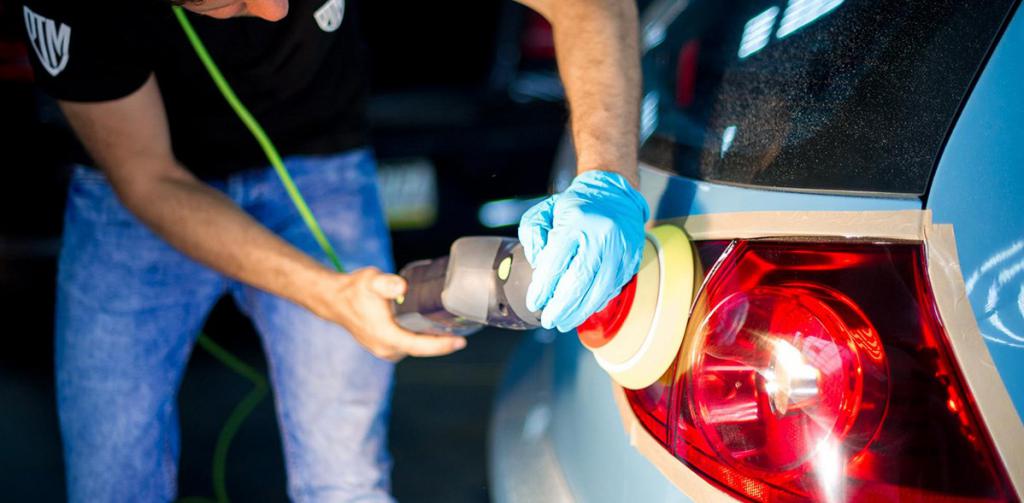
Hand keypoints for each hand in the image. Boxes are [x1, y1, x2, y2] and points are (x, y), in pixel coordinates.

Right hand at [308, 267, 466, 360]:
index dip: (442, 345)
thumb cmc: (354, 290)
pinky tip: (434, 327)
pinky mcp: (385, 347)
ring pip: (416, 347)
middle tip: (464, 328)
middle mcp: (386, 349)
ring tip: (453, 327)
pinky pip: (409, 345)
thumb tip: (402, 287)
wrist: (335, 300)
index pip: (420, 347)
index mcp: (386, 337)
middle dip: (442, 341)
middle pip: (422, 349)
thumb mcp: (371, 280)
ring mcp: (385, 350)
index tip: (460, 342)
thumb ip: (386, 283)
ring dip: (432, 340)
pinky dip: (422, 338)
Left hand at [518, 170, 649, 331]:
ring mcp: (620, 248)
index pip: (556, 263)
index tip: (534, 304)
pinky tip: (585, 309)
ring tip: (565, 322)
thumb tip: (538, 266)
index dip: (543, 288)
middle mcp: (601, 236)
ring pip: (600, 290)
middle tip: (549, 321)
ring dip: (580, 312)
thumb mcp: (544, 212)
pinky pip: (614, 287)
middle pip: (579, 282)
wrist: (614, 194)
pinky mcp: (632, 257)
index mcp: (575, 223)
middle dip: (562, 308)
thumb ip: (533, 236)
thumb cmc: (573, 206)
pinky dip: (598, 302)